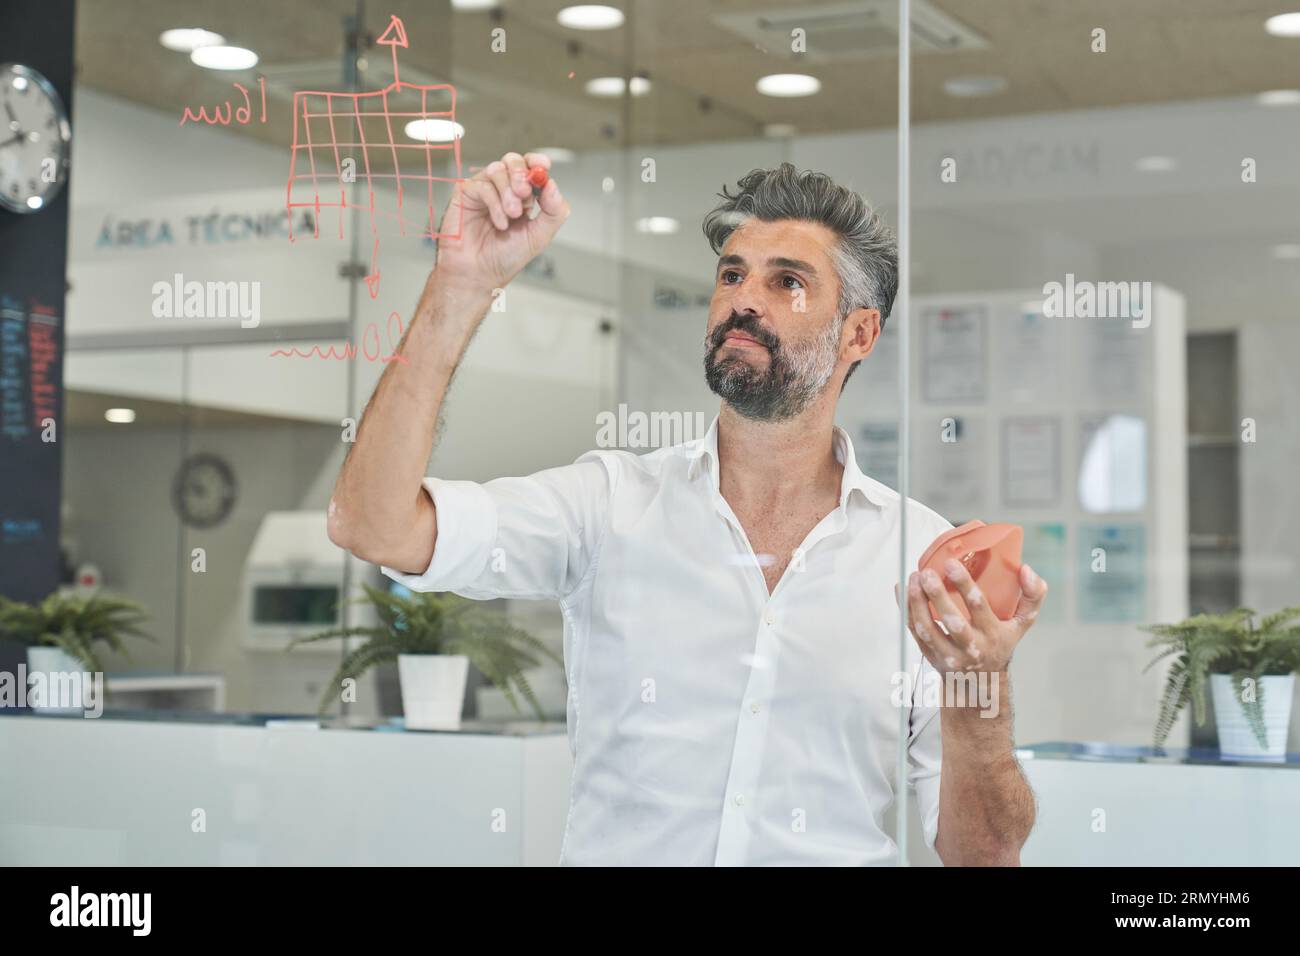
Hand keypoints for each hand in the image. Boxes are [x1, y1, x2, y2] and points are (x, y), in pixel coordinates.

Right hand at [432, 150, 569, 293]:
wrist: (478, 275)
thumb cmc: (504, 258)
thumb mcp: (539, 236)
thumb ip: (553, 212)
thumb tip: (553, 185)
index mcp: (522, 197)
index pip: (531, 168)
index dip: (537, 162)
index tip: (543, 166)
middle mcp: (503, 190)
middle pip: (513, 161)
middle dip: (522, 174)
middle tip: (525, 192)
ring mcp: (484, 190)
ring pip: (498, 169)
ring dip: (508, 192)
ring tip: (511, 215)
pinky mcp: (465, 194)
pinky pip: (482, 185)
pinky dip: (494, 203)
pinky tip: (499, 222)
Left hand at [896, 560, 1046, 675]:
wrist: (980, 681)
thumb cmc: (1000, 642)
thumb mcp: (1022, 623)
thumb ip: (1033, 595)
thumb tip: (1025, 568)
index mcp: (993, 634)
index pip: (979, 607)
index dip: (964, 585)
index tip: (950, 564)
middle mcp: (970, 646)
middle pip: (952, 621)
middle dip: (937, 595)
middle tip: (926, 572)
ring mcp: (948, 653)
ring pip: (928, 629)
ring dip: (917, 603)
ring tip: (913, 578)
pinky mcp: (930, 655)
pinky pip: (915, 632)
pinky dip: (906, 610)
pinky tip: (903, 588)